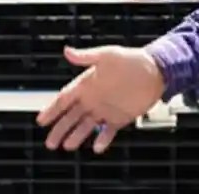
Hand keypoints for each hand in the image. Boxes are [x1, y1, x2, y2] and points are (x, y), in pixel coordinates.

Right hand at [36, 45, 166, 153]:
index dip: (52, 109)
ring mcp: (106, 109)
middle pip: (71, 116)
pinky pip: (108, 131)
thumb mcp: (107, 56)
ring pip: (86, 126)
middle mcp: (94, 98)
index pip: (64, 99)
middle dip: (59, 128)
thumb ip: (86, 57)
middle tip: (49, 142)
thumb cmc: (131, 59)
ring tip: (66, 146)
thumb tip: (67, 50)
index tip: (41, 120)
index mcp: (87, 83)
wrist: (157, 70)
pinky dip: (103, 139)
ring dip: (76, 136)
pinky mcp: (121, 117)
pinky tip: (97, 147)